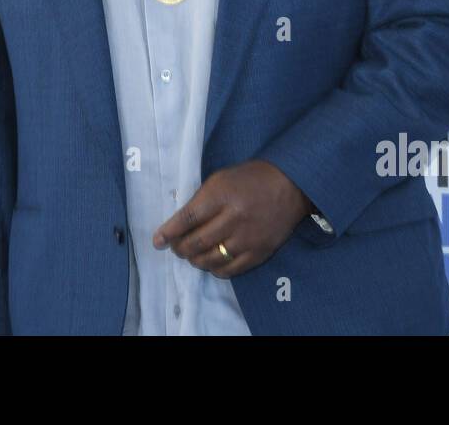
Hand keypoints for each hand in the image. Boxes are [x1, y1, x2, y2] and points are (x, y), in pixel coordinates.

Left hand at [151, 159, 311, 278]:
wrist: (291, 185)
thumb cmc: (250, 178)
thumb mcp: (221, 178)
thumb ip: (201, 199)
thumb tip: (179, 223)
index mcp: (221, 195)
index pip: (188, 218)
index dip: (169, 232)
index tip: (157, 241)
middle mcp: (234, 218)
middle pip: (197, 242)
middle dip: (180, 248)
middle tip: (175, 247)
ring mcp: (248, 238)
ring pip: (211, 259)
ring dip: (195, 260)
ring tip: (192, 255)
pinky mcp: (260, 253)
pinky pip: (231, 270)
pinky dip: (216, 270)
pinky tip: (211, 264)